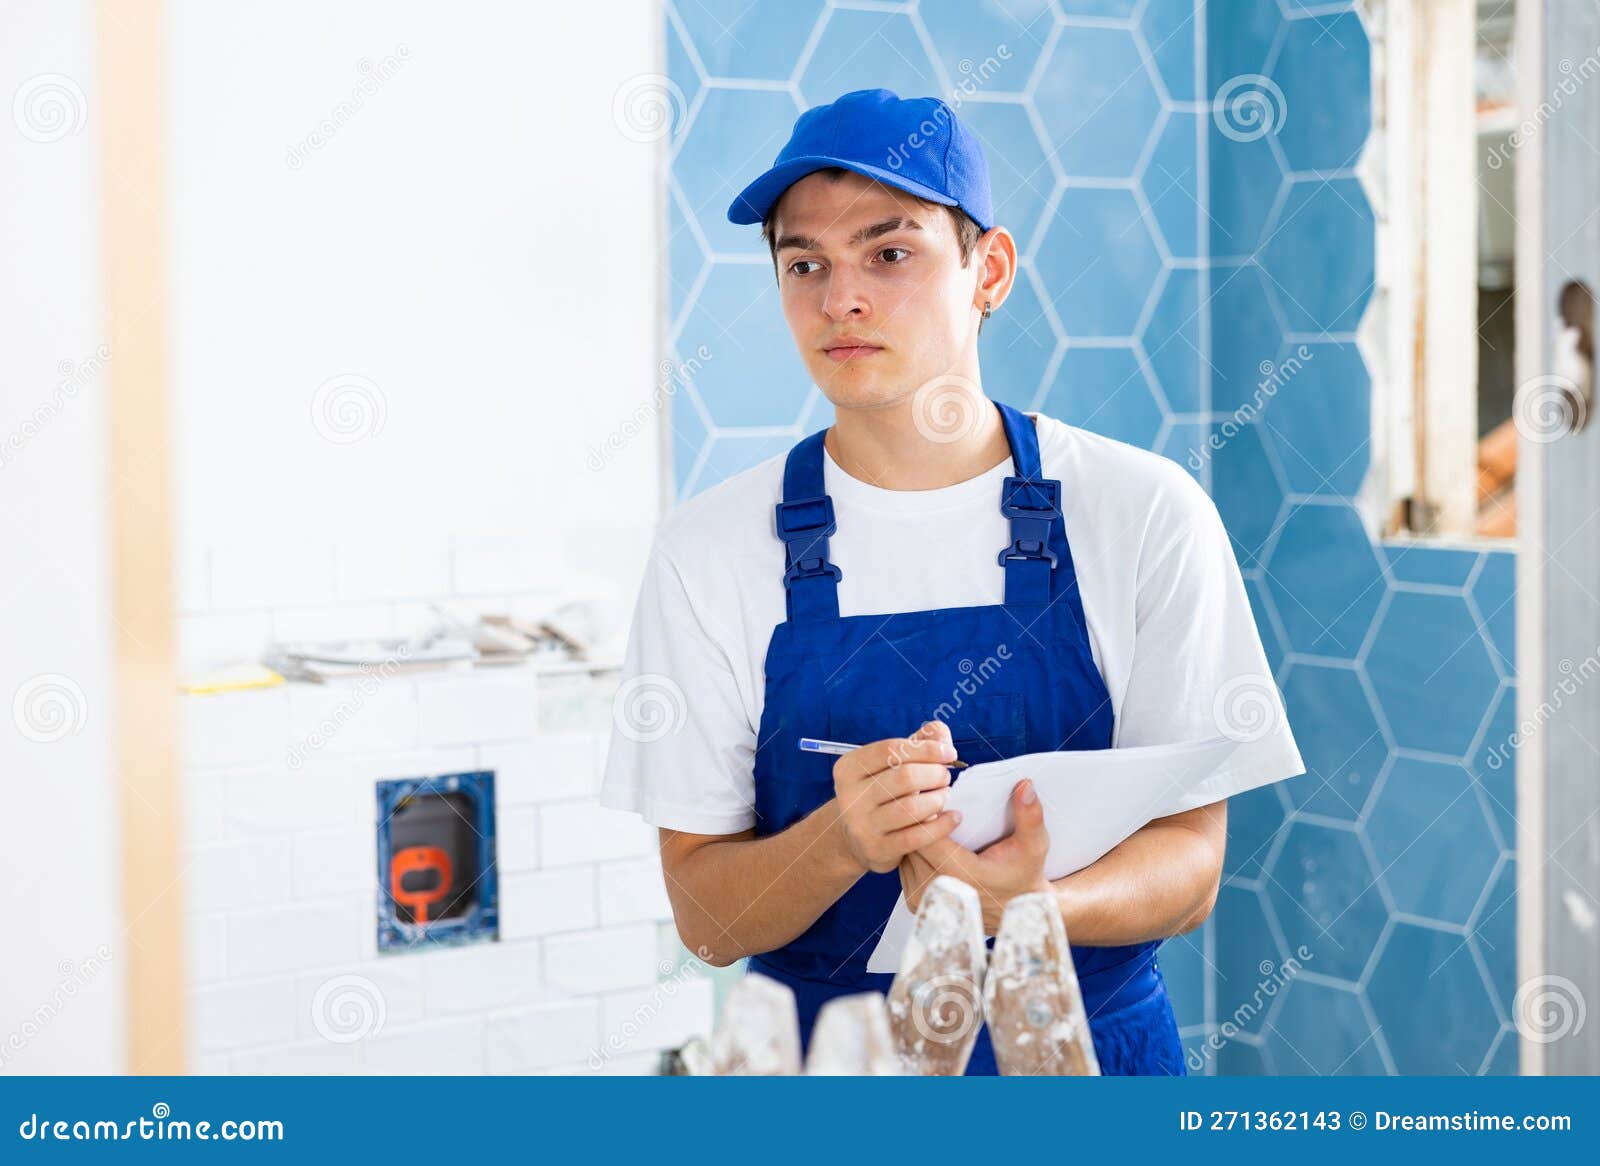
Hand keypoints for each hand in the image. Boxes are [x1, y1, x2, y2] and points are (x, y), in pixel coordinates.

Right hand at [833, 720, 962, 873]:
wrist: (856, 838)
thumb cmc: (882, 792)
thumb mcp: (890, 765)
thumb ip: (916, 743)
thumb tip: (940, 733)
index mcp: (849, 767)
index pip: (891, 749)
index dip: (925, 748)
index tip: (949, 752)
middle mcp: (849, 796)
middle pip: (904, 777)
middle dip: (934, 774)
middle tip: (945, 777)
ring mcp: (861, 825)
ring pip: (911, 807)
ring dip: (938, 798)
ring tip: (945, 795)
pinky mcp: (876, 850)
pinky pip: (916, 837)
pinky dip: (942, 826)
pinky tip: (954, 817)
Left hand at [899, 777, 1051, 933]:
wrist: (1015, 912)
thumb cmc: (1022, 875)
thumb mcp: (1033, 846)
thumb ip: (1030, 816)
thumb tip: (1025, 786)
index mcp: (961, 874)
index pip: (927, 835)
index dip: (927, 812)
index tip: (935, 794)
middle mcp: (937, 888)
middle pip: (910, 841)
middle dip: (916, 818)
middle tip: (925, 794)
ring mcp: (922, 897)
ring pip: (903, 852)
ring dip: (911, 833)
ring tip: (924, 813)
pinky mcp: (914, 900)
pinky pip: (902, 865)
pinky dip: (909, 850)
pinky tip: (924, 837)